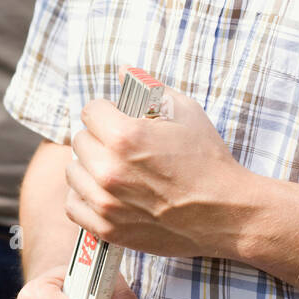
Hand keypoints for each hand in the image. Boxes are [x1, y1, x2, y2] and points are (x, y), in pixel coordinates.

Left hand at [63, 65, 246, 258]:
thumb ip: (148, 88)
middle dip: (99, 137)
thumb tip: (122, 69)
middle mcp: (109, 169)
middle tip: (123, 145)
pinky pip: (73, 205)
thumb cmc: (207, 160)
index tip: (120, 119)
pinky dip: (84, 196)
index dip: (108, 111)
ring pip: (73, 171)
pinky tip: (105, 191)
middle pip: (80, 140)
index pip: (90, 111)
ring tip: (115, 168)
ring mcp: (106, 202)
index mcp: (125, 136)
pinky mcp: (107, 228)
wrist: (224, 213)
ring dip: (89, 166)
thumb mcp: (185, 112)